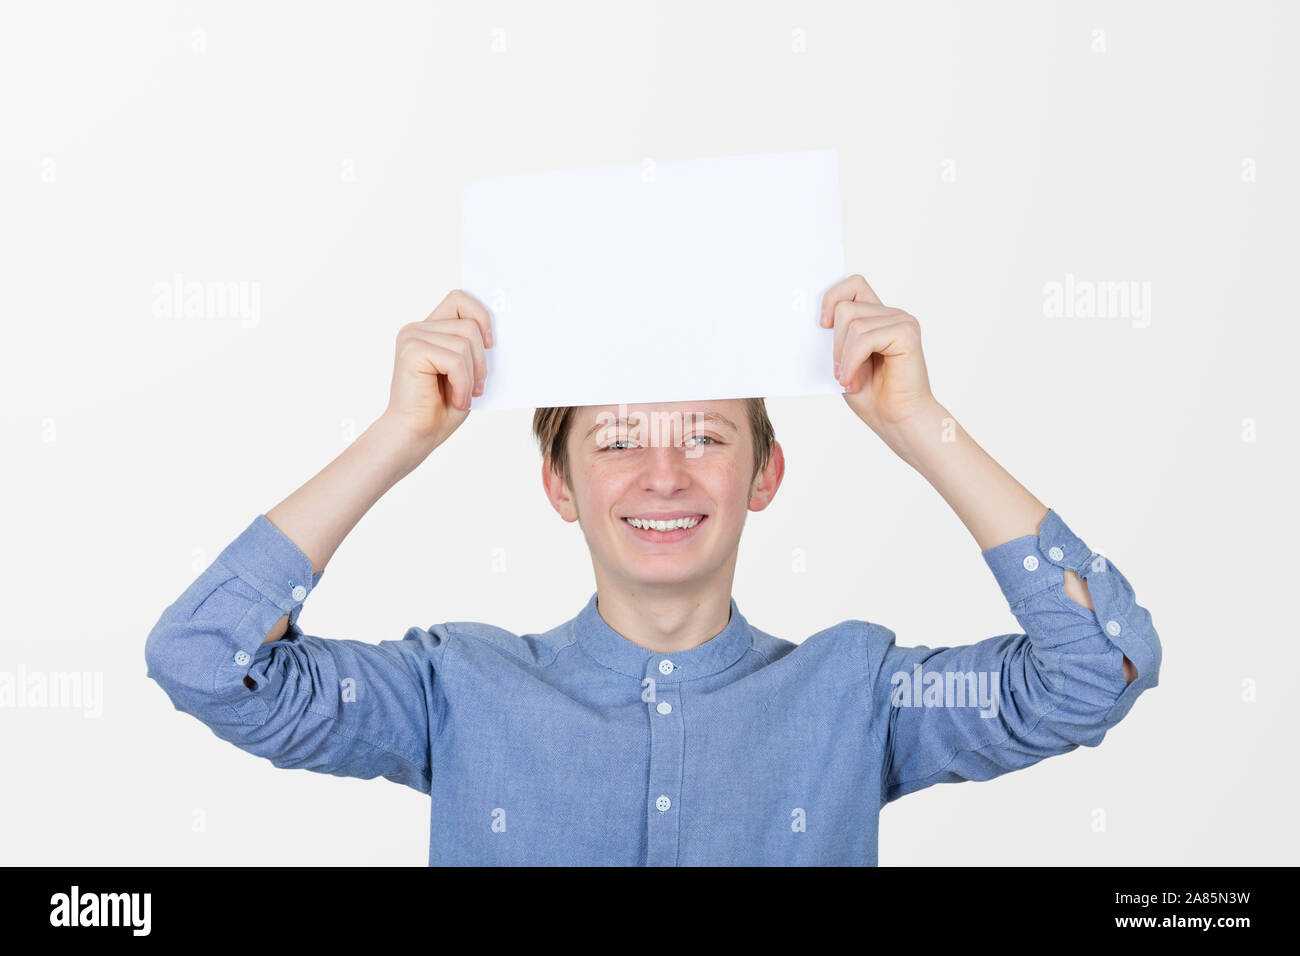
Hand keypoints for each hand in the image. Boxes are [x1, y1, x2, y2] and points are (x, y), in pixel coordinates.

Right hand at [381, 289, 493, 449]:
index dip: (481, 316)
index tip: (492, 344)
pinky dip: (463, 383)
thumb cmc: (440, 408)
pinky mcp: (412, 351)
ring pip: (465, 342)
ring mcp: (412, 337)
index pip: (460, 299)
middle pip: (469, 324)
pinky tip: (458, 399)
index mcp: (429, 329)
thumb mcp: (465, 372)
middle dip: (481, 359)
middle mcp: (417, 329)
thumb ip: (472, 347)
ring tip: (465, 395)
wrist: (416, 435)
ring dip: (472, 375)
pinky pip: (455, 359)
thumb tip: (497, 333)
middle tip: (477, 386)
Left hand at [819, 274, 936, 433]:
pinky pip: (865, 337)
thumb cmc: (873, 395)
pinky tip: (853, 381)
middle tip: (839, 372)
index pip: (853, 284)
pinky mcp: (906, 334)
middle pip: (846, 306)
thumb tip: (815, 320)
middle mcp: (892, 314)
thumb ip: (835, 338)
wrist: (898, 421)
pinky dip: (852, 361)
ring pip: (852, 322)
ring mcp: (902, 322)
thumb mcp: (843, 361)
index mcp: (877, 317)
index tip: (821, 325)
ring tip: (849, 380)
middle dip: (834, 342)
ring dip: (843, 357)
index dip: (832, 297)